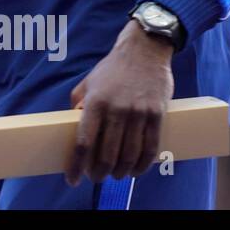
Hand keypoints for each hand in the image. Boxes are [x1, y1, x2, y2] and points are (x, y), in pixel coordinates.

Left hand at [64, 20, 173, 186]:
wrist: (144, 51)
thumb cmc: (113, 69)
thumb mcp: (88, 83)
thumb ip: (79, 105)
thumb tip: (73, 128)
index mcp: (95, 102)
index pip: (83, 142)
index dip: (77, 164)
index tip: (72, 178)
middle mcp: (117, 109)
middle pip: (106, 153)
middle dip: (99, 172)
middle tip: (96, 178)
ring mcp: (139, 113)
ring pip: (129, 155)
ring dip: (120, 171)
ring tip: (115, 175)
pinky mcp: (157, 115)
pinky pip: (150, 147)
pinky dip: (142, 165)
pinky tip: (136, 171)